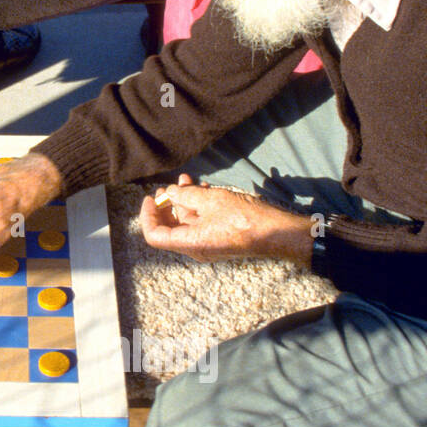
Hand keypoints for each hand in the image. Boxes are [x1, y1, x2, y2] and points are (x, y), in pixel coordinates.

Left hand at [139, 173, 312, 265]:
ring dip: (183, 200)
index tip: (150, 198)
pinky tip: (203, 187)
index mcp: (190, 243)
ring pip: (186, 222)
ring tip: (186, 180)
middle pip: (169, 228)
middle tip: (168, 186)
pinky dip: (198, 206)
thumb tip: (171, 192)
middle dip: (166, 205)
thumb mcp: (212, 200)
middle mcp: (195, 247)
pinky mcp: (219, 237)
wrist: (279, 233)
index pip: (154, 236)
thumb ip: (187, 195)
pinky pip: (201, 222)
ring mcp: (208, 243)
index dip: (147, 216)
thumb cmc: (245, 219)